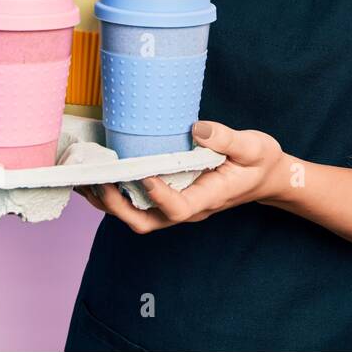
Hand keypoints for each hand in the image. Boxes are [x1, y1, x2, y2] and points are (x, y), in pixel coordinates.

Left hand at [73, 120, 288, 232]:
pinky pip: (139, 205)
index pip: (179, 208)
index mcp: (209, 197)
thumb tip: (197, 129)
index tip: (146, 174)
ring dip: (109, 203)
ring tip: (84, 180)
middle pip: (147, 222)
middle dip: (118, 205)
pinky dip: (116, 194)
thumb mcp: (253, 147)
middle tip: (98, 179)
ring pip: (138, 217)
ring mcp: (179, 205)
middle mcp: (189, 207)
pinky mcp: (172, 196)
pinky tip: (99, 176)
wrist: (266, 178)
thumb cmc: (260, 163)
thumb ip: (227, 139)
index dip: (159, 197)